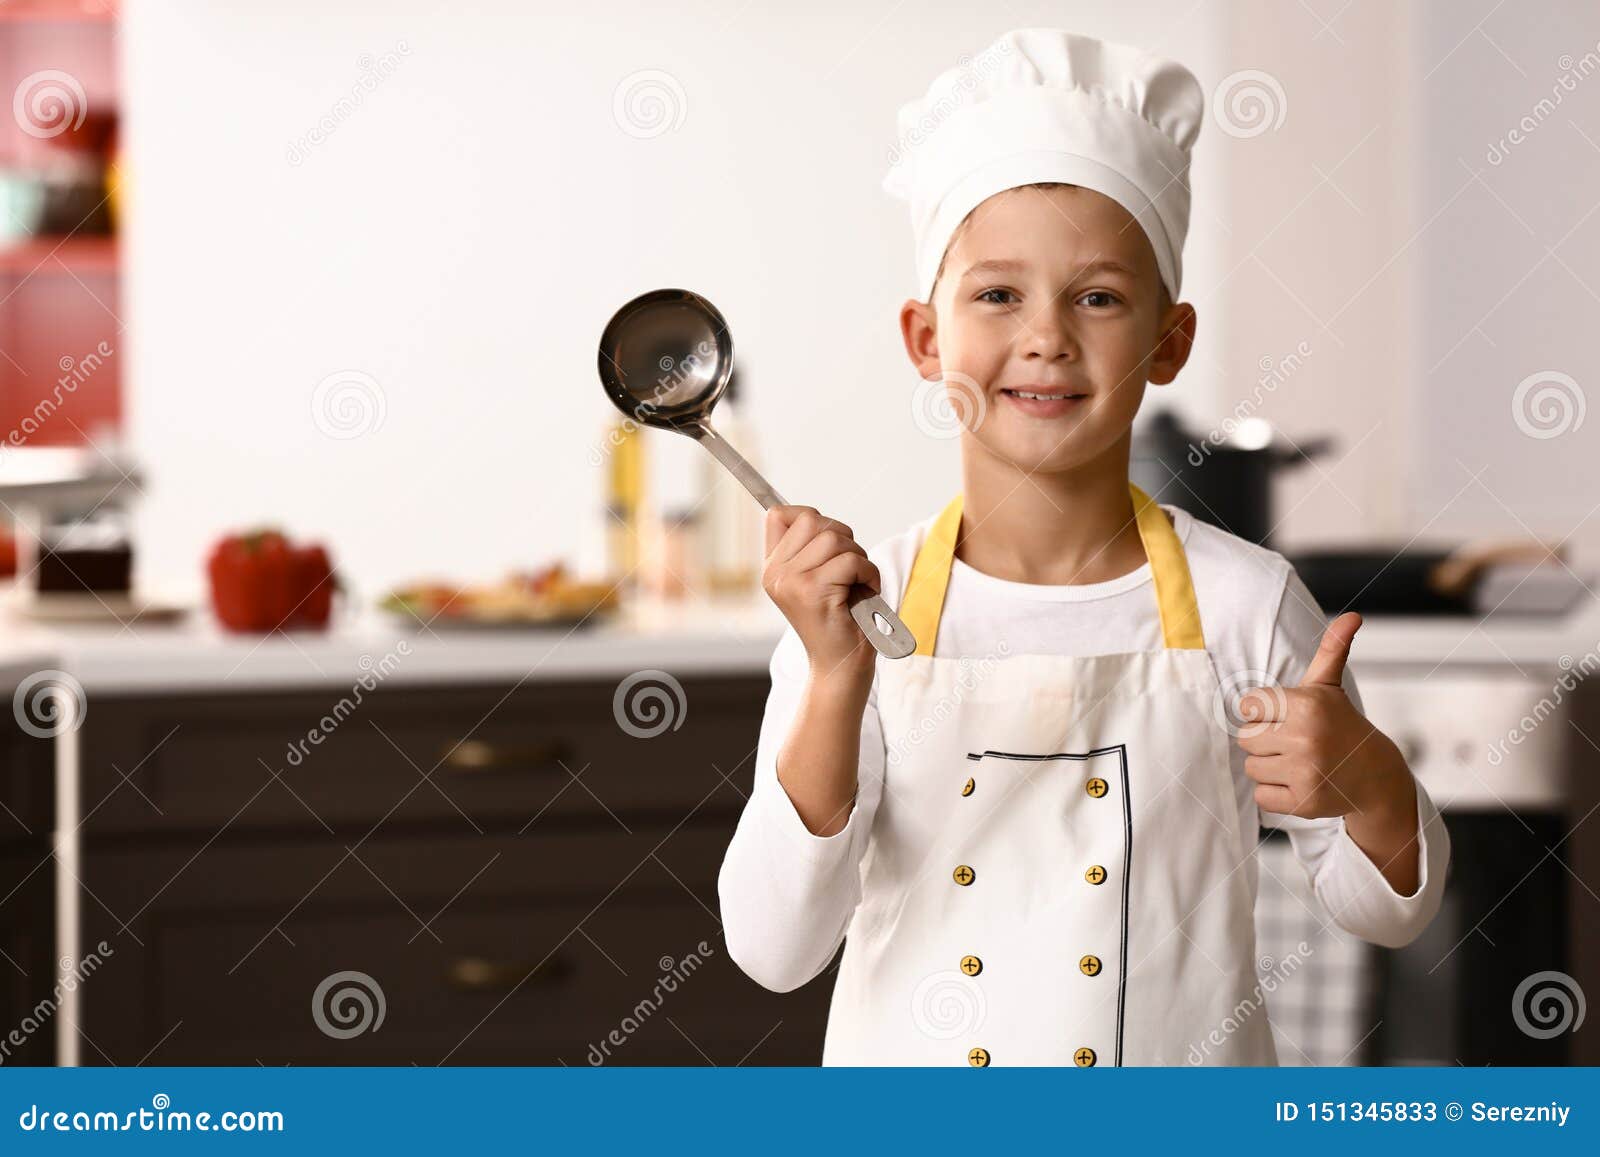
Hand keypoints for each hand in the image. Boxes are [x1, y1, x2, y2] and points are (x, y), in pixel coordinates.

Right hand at [762, 506, 881, 689]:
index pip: (780, 515)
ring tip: (858, 582)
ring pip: (834, 539)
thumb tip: (815, 517)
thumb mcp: (815, 580)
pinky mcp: (813, 592)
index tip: (831, 543)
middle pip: (812, 521)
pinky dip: (869, 574)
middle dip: (843, 538)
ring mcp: (790, 582)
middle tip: (851, 568)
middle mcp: (774, 574)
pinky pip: (850, 561)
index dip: (811, 518)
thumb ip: (809, 549)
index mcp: (772, 568)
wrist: (839, 666)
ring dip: (859, 557)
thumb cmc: (837, 621)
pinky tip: (865, 593)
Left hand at [1236, 612, 1411, 822]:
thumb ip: (1331, 650)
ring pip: (1251, 766)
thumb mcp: (1331, 687)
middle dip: (1265, 739)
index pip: (1247, 705)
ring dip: (1269, 766)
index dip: (1261, 711)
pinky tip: (1299, 782)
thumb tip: (1352, 616)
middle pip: (1245, 738)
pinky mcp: (1304, 802)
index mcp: (1307, 705)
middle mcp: (1306, 738)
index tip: (1284, 716)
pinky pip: (1261, 796)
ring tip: (1297, 761)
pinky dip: (1275, 793)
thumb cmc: (1342, 725)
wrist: (1376, 776)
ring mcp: (1306, 772)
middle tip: (1293, 740)